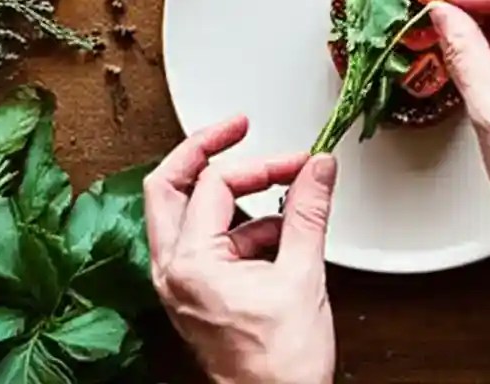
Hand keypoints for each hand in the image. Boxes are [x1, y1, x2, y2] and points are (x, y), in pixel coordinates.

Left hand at [143, 116, 338, 383]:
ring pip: (187, 214)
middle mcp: (173, 272)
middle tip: (236, 129)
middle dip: (206, 154)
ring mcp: (180, 285)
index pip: (216, 185)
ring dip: (234, 199)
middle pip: (170, 187)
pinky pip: (208, 243)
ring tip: (284, 200)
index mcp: (190, 264)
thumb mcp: (303, 276)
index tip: (297, 161)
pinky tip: (282, 239)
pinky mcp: (195, 294)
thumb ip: (309, 212)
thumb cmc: (279, 366)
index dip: (262, 165)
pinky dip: (242, 230)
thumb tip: (318, 168)